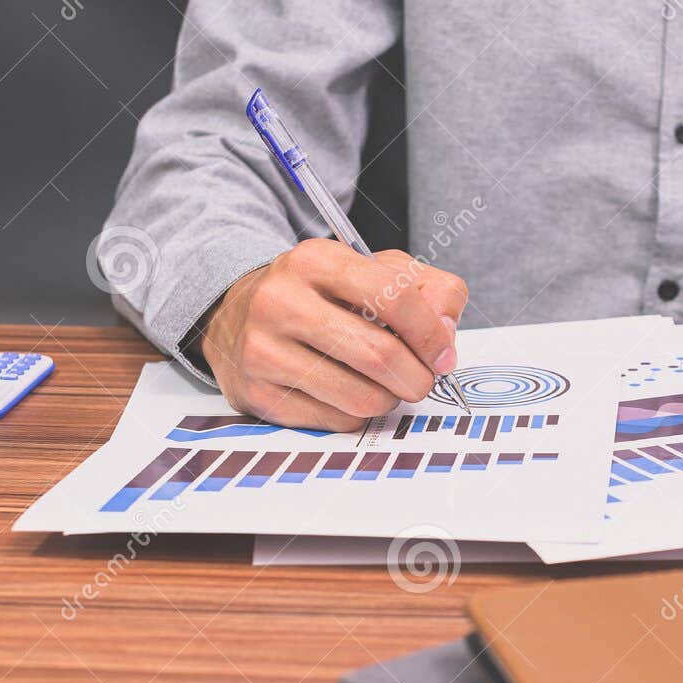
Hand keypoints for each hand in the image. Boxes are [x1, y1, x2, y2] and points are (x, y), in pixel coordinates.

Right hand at [198, 241, 467, 430]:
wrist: (237, 316)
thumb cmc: (320, 296)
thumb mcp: (372, 271)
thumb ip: (428, 290)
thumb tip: (445, 340)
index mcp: (316, 260)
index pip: (394, 297)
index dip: (431, 334)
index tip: (443, 355)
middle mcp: (282, 301)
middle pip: (379, 355)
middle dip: (417, 378)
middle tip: (421, 380)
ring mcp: (263, 350)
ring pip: (361, 398)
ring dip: (388, 400)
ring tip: (383, 385)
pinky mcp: (258, 394)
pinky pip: (335, 421)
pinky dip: (355, 415)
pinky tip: (346, 393)